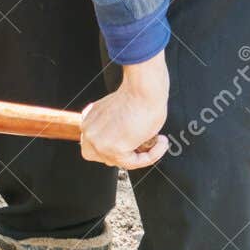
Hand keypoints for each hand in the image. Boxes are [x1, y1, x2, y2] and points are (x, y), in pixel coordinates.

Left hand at [80, 52, 169, 169]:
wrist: (144, 88)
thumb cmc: (137, 94)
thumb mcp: (118, 113)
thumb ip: (114, 127)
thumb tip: (124, 139)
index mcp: (88, 121)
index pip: (96, 144)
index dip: (117, 145)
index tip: (136, 141)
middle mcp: (89, 133)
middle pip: (103, 157)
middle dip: (124, 153)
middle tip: (143, 146)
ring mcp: (99, 142)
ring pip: (120, 161)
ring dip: (142, 155)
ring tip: (158, 142)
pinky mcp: (114, 149)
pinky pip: (134, 162)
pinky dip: (151, 156)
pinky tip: (162, 143)